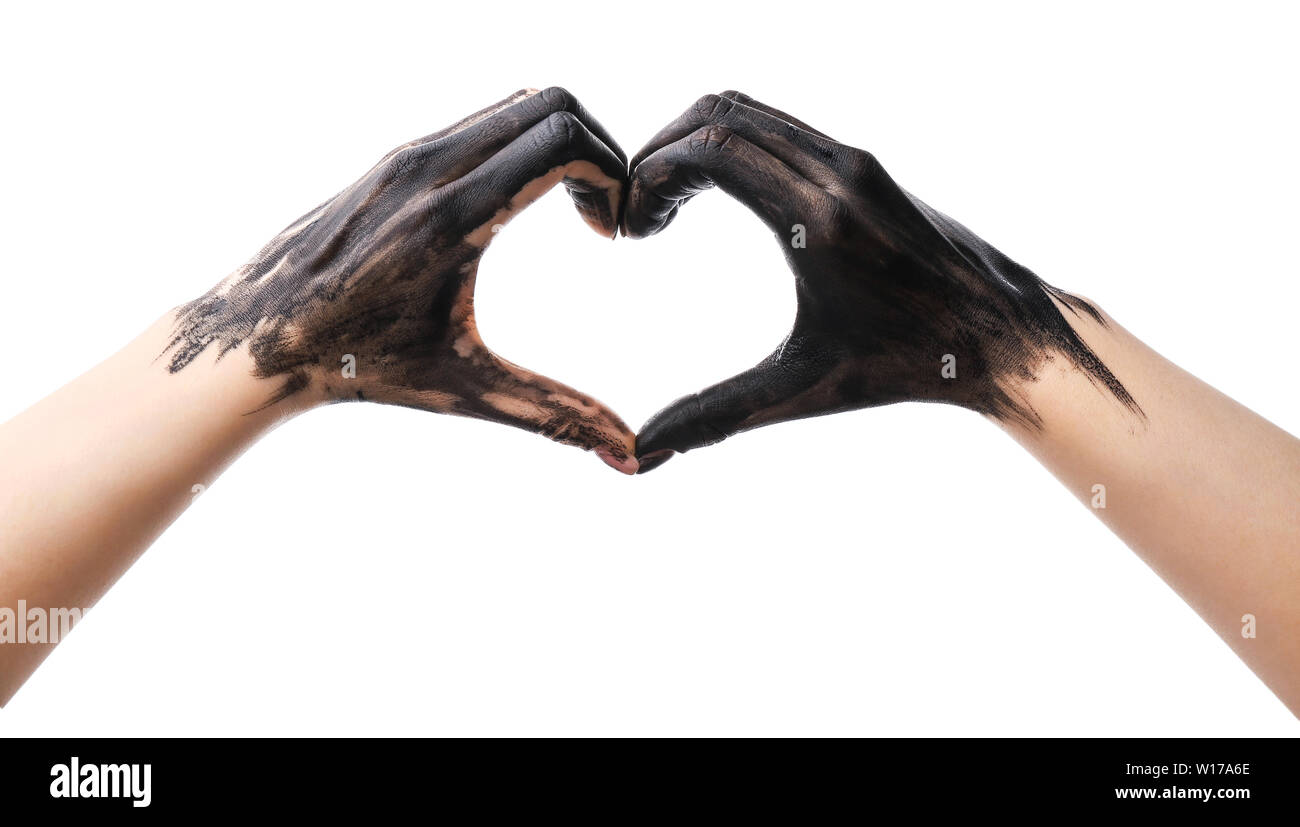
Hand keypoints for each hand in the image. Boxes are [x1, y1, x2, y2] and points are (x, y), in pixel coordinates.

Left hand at [165, 88, 638, 472]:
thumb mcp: (464, 389)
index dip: (613, 175)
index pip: (563, 140)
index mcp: (452, 217)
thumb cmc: (356, 367)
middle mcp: (429, 169)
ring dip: (561, 145)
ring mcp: (407, 156)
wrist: (253, 338)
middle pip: (552, 105)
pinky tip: (517, 209)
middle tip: (603, 218)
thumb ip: (555, 417)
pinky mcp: (393, 159)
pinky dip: (521, 147)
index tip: (613, 233)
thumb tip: (630, 460)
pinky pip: (481, 122)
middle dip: (599, 152)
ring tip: (570, 212)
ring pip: (516, 106)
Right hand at [623, 91, 1140, 472]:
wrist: (1003, 334)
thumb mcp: (804, 390)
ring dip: (694, 143)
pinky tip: (716, 196)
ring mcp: (854, 162)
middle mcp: (838, 175)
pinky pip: (778, 127)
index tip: (633, 224)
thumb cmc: (910, 365)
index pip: (713, 151)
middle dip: (661, 151)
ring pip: (749, 112)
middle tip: (639, 211)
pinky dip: (730, 144)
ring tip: (668, 203)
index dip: (653, 173)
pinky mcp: (863, 165)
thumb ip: (715, 415)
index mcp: (819, 222)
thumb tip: (641, 455)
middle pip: (721, 115)